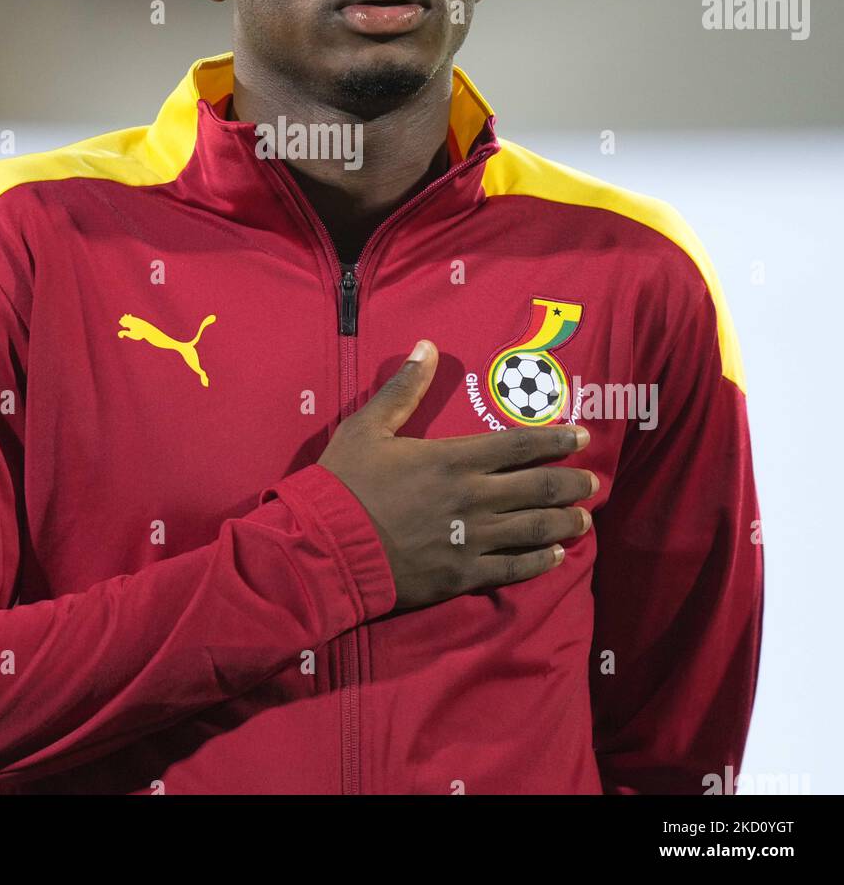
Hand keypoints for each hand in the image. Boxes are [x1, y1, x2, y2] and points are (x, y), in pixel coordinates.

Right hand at [318, 339, 596, 609]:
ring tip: (583, 520)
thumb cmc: (345, 482)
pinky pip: (513, 569)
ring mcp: (471, 539)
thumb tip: (427, 345)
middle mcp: (473, 497)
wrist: (326, 546)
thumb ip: (403, 388)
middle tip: (592, 482)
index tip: (582, 436)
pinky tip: (554, 556)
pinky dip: (540, 562)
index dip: (557, 440)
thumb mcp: (368, 426)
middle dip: (572, 484)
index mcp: (454, 458)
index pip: (521, 446)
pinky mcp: (463, 574)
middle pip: (539, 488)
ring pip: (535, 530)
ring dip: (565, 522)